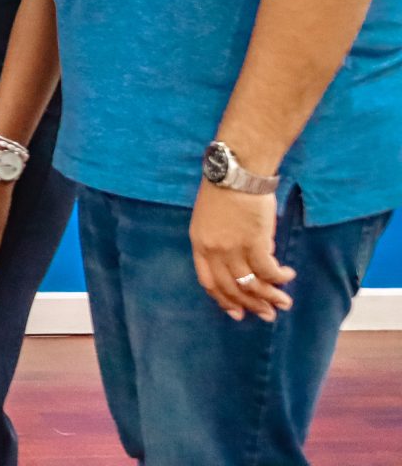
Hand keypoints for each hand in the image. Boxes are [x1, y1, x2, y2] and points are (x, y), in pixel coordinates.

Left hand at [190, 180, 294, 321]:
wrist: (236, 172)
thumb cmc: (225, 191)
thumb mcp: (210, 220)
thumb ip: (224, 245)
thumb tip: (250, 265)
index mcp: (199, 244)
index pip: (208, 281)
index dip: (223, 300)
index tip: (237, 313)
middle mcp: (213, 250)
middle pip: (231, 287)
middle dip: (250, 305)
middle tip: (267, 315)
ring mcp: (233, 248)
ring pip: (251, 283)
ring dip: (270, 297)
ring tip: (284, 303)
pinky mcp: (255, 242)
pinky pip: (269, 270)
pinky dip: (280, 277)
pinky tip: (289, 276)